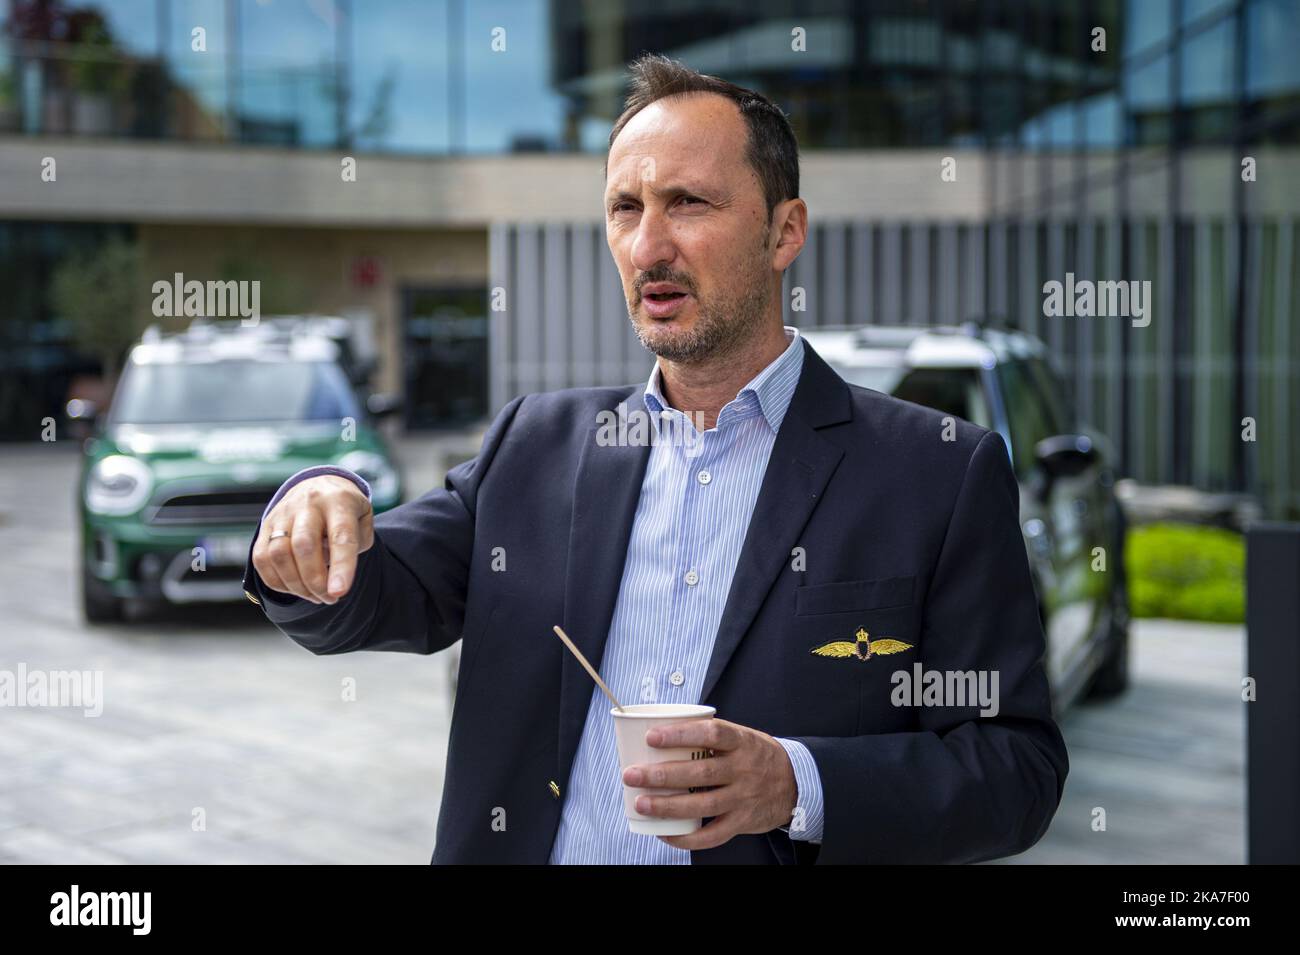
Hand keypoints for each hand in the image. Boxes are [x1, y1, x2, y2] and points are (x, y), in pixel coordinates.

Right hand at [252, 475, 372, 603]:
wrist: (320, 485)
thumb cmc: (346, 510)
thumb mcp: (364, 520)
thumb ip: (356, 545)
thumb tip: (332, 572)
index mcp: (339, 501)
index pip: (340, 536)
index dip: (340, 566)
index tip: (339, 592)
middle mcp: (309, 504)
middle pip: (304, 546)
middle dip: (315, 581)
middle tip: (329, 598)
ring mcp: (283, 513)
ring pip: (278, 554)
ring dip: (296, 584)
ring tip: (314, 595)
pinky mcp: (265, 525)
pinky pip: (261, 559)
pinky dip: (277, 581)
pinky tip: (294, 587)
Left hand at [621, 718, 797, 850]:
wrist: (795, 783)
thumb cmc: (757, 755)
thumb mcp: (742, 736)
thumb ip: (710, 735)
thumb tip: (663, 734)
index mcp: (741, 742)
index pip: (710, 733)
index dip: (680, 735)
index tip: (652, 737)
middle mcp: (743, 770)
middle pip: (700, 773)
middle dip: (661, 775)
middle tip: (632, 774)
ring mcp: (743, 797)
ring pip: (703, 805)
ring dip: (668, 806)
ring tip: (641, 803)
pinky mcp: (742, 822)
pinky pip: (712, 835)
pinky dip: (687, 838)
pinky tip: (665, 833)